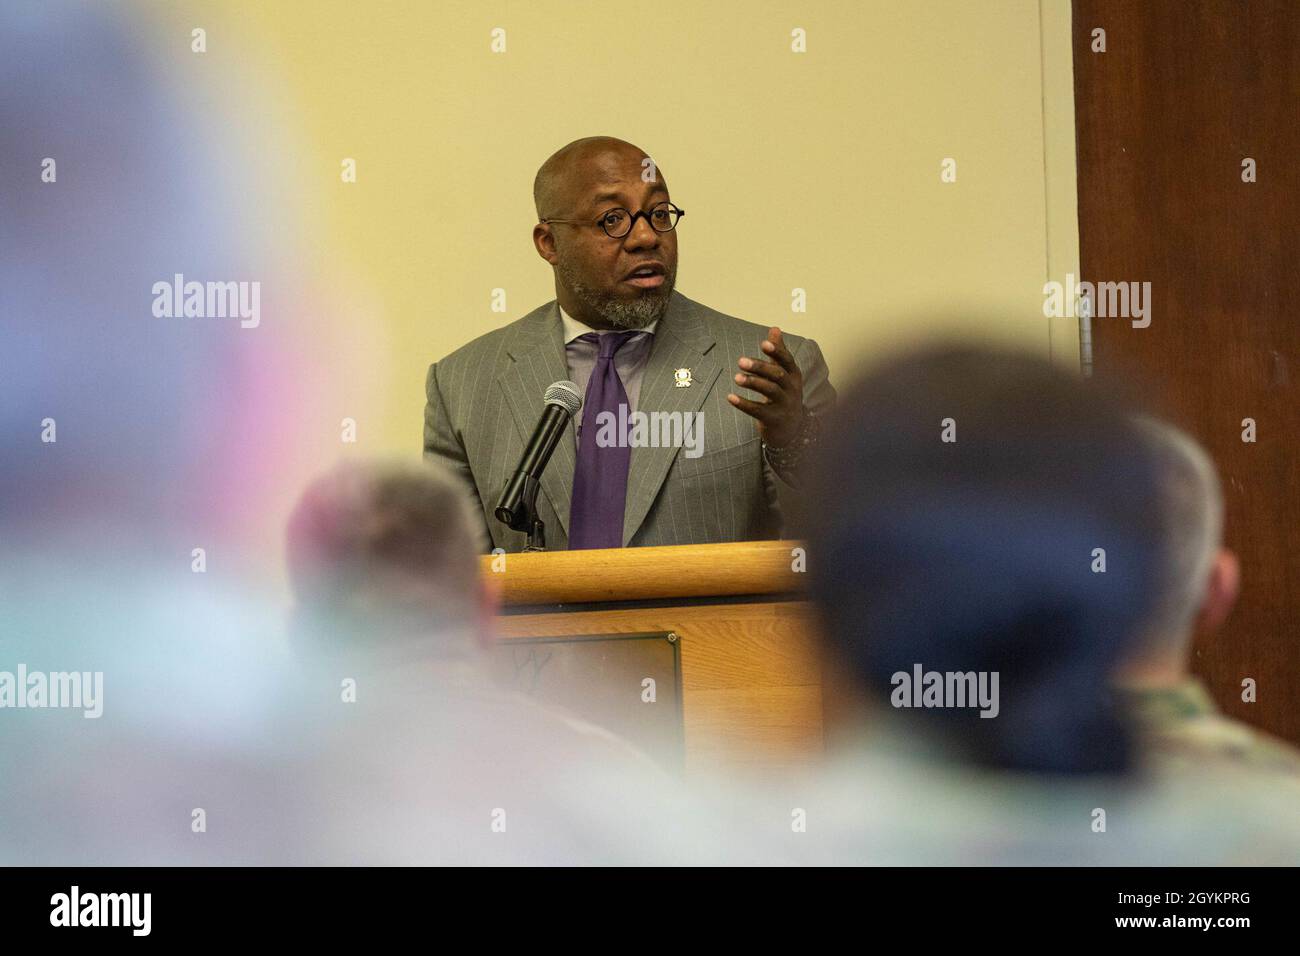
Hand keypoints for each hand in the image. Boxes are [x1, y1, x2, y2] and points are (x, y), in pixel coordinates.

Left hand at [727, 326, 804, 447]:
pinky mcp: (774, 419)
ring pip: (770, 391)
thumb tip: (775, 328)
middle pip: (777, 375)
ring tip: (737, 377)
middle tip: (740, 361)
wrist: (791, 429)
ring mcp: (784, 405)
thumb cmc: (784, 395)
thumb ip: (778, 352)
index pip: (787, 360)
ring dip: (753, 383)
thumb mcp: (784, 374)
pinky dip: (744, 404)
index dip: (776, 351)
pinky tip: (730, 397)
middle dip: (760, 367)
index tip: (763, 343)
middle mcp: (791, 389)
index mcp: (793, 375)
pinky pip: (758, 410)